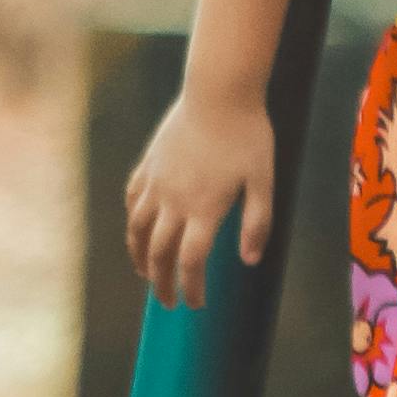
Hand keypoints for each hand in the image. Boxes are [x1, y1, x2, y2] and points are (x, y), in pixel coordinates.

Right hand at [122, 85, 276, 309]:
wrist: (219, 92)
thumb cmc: (247, 135)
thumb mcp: (264, 179)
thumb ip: (258, 222)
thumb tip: (250, 261)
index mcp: (204, 209)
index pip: (191, 262)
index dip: (191, 288)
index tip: (195, 304)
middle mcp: (174, 201)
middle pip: (159, 254)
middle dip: (161, 284)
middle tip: (166, 303)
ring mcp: (157, 182)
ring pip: (138, 230)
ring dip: (140, 257)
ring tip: (146, 273)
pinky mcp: (149, 165)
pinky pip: (133, 200)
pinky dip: (132, 221)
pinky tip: (137, 229)